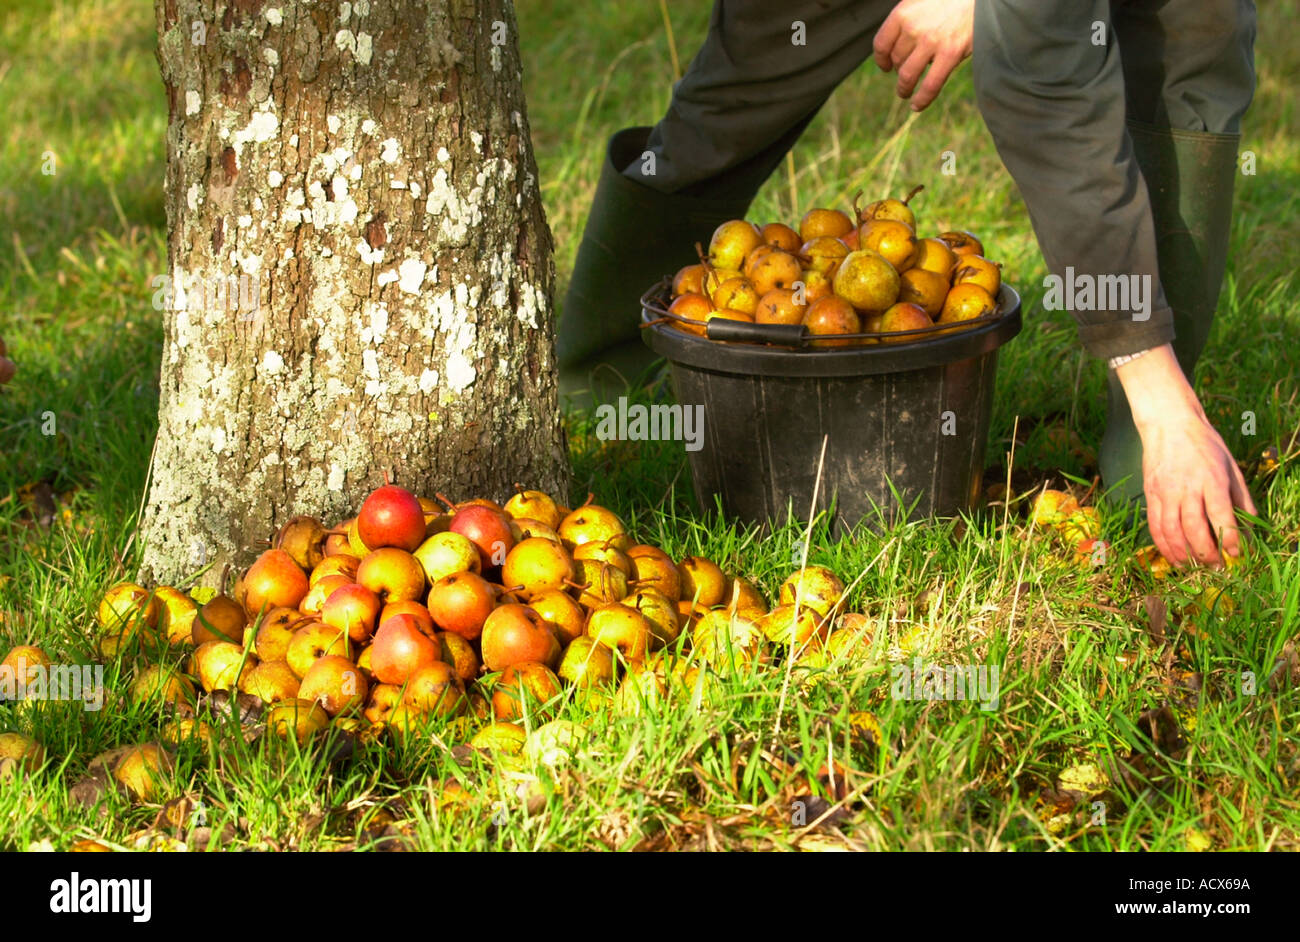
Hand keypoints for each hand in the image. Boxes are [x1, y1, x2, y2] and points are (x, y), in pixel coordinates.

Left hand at [872, 0, 974, 111]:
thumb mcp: (923, 1)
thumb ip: (909, 18)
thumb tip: (898, 44)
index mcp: (904, 11)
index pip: (881, 43)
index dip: (882, 59)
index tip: (886, 66)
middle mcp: (914, 26)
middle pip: (897, 60)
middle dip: (899, 71)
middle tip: (906, 77)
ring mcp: (931, 41)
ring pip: (908, 75)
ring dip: (904, 88)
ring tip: (905, 93)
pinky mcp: (950, 53)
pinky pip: (930, 85)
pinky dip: (922, 99)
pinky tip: (917, 106)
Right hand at [1116, 345, 1256, 566]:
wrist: (1169, 425)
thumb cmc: (1205, 445)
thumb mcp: (1231, 466)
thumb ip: (1241, 498)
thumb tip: (1250, 528)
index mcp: (1211, 480)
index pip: (1220, 516)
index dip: (1229, 540)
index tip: (1236, 555)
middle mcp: (1186, 488)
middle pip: (1194, 529)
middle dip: (1206, 554)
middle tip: (1217, 567)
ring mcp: (1165, 493)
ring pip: (1171, 532)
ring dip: (1184, 555)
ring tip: (1195, 567)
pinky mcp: (1150, 495)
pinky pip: (1155, 527)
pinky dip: (1164, 546)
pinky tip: (1174, 558)